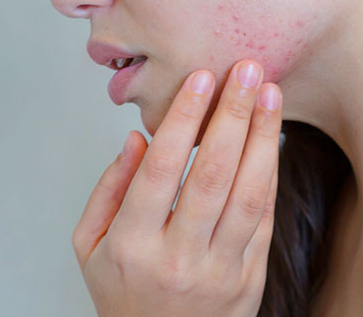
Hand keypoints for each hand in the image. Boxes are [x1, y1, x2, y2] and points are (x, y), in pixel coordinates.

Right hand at [71, 59, 281, 316]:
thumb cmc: (123, 292)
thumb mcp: (90, 247)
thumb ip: (108, 190)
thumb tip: (138, 139)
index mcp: (131, 246)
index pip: (160, 170)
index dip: (182, 119)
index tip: (200, 78)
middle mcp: (178, 258)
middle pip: (212, 175)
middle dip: (232, 115)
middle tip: (247, 70)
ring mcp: (220, 271)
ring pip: (248, 194)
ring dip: (263, 137)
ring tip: (270, 93)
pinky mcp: (250, 278)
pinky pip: (264, 216)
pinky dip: (270, 171)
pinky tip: (273, 135)